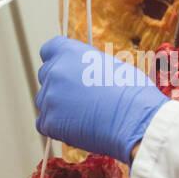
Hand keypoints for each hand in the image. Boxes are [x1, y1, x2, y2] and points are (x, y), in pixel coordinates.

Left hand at [34, 36, 168, 162]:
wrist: (134, 121)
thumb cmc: (131, 92)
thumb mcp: (110, 64)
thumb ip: (86, 65)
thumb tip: (82, 73)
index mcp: (69, 52)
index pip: (49, 49)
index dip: (57, 60)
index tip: (65, 69)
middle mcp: (55, 71)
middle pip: (46, 76)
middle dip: (59, 85)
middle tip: (80, 98)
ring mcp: (49, 97)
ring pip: (44, 101)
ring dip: (58, 107)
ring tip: (83, 115)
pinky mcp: (49, 122)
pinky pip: (45, 124)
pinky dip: (57, 127)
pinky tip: (77, 128)